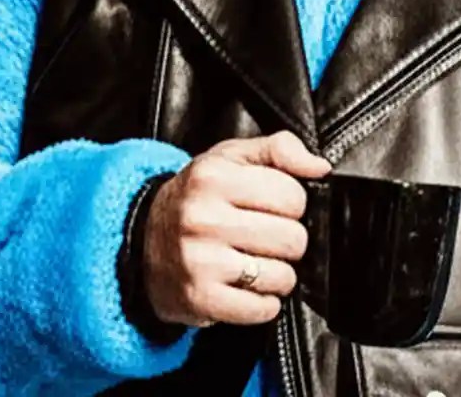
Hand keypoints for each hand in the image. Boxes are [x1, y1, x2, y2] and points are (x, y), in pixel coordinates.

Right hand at [143, 131, 331, 326]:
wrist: (142, 239)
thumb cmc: (195, 198)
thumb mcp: (229, 159)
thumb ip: (278, 150)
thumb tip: (318, 167)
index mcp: (213, 177)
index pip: (292, 195)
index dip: (292, 203)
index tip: (275, 207)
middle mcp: (203, 218)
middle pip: (292, 238)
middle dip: (289, 241)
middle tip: (267, 238)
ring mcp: (200, 261)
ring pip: (282, 275)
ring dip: (279, 274)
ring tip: (256, 262)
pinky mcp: (200, 299)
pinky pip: (263, 309)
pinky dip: (264, 303)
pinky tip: (247, 286)